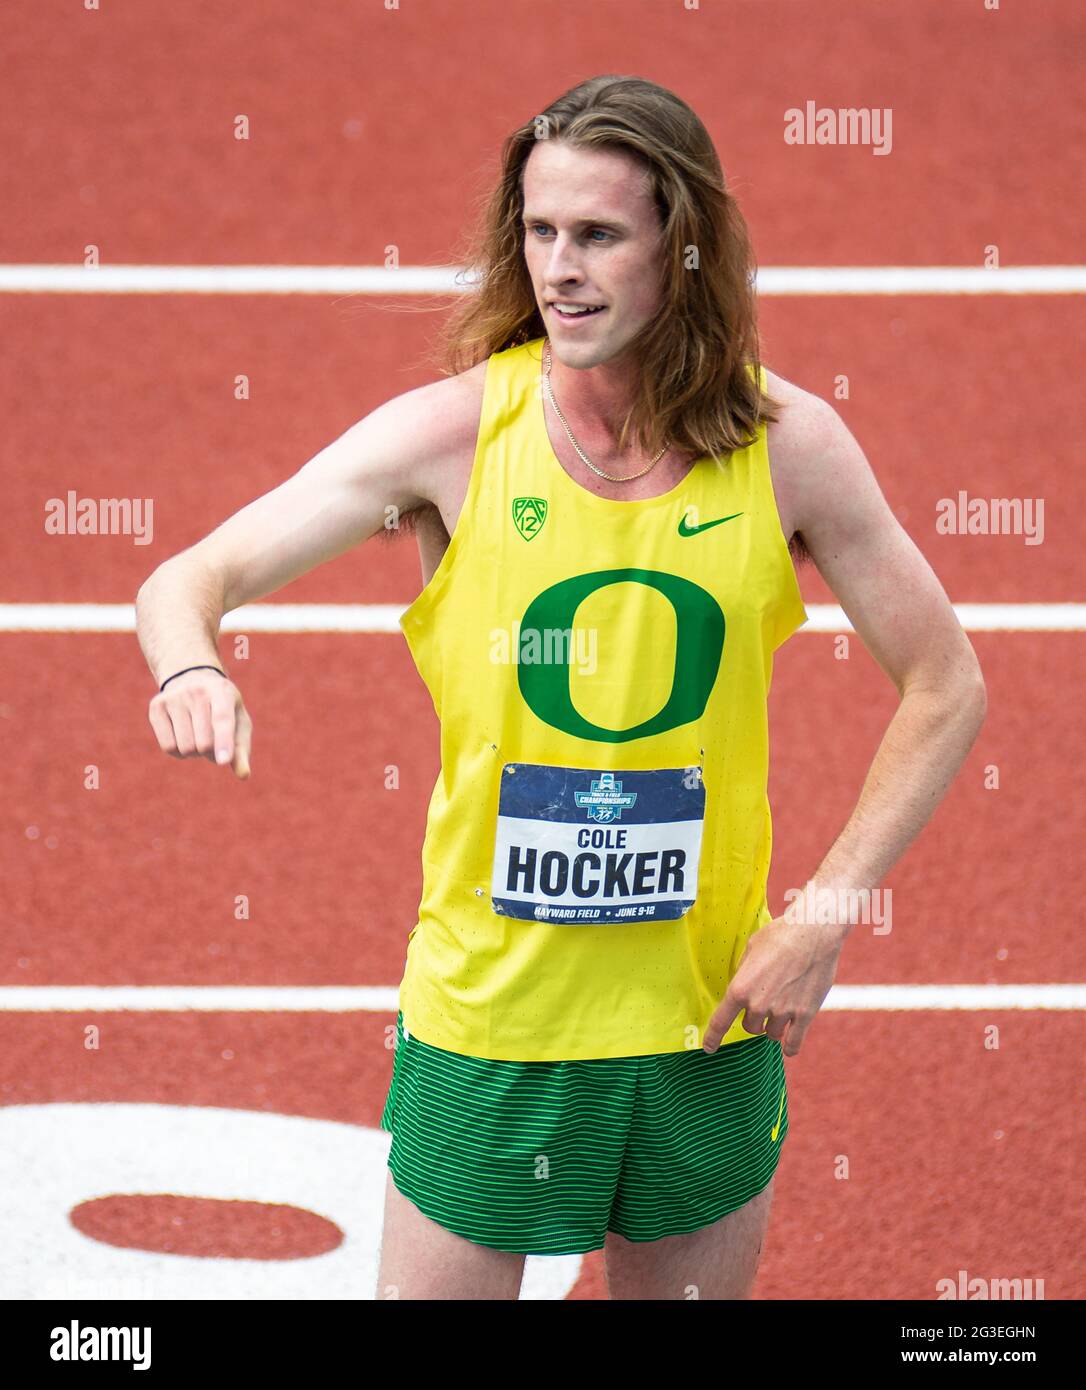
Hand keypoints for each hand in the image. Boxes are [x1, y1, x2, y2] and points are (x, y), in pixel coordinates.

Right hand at [148, 670, 252, 778]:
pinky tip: (184, 737)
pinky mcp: (156, 707)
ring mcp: (174, 697)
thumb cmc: (223, 706)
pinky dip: (179, 752)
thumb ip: (241, 748)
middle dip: (211, 752)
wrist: (192, 678)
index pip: (222, 719)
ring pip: (185, 747)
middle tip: (213, 740)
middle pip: (203, 743)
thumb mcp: (238, 721)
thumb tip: (244, 775)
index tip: (224, 761)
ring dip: (195, 753)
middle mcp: (196, 691)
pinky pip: (168, 747)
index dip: (224, 742)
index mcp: (222, 691)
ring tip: (198, 735)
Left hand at [702, 915, 846, 1056]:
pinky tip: (789, 1045)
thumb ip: (744, 973)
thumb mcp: (751, 949)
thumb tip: (742, 986)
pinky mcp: (805, 1014)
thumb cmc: (780, 935)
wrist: (813, 933)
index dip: (713, 1037)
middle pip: (750, 1027)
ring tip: (781, 1009)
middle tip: (765, 1001)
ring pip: (772, 1034)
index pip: (721, 1021)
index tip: (709, 1048)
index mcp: (740, 988)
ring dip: (773, 1026)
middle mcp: (759, 1004)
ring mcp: (783, 1012)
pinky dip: (790, 1046)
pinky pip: (793, 1043)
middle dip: (754, 1018)